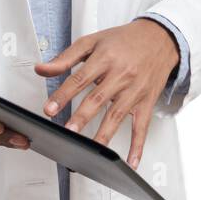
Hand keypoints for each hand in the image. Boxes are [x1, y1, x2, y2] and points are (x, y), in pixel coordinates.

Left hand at [34, 20, 178, 168]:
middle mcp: (121, 74)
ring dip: (103, 134)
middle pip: (98, 98)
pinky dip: (137, 145)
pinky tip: (130, 161)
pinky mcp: (147, 102)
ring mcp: (135, 90)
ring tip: (90, 149)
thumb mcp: (93, 41)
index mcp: (105, 58)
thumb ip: (65, 57)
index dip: (63, 94)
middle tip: (67, 130)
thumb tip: (41, 69)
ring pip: (117, 115)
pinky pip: (142, 126)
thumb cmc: (124, 40)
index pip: (80, 79)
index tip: (49, 108)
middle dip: (82, 116)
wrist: (159, 38)